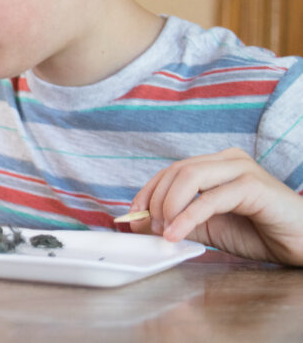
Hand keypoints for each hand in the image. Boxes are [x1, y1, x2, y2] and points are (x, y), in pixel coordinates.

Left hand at [128, 147, 302, 264]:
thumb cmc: (260, 233)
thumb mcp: (208, 228)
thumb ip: (177, 222)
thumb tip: (138, 223)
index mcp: (216, 165)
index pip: (170, 171)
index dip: (147, 191)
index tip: (132, 215)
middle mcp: (227, 160)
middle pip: (175, 171)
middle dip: (154, 200)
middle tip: (148, 227)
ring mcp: (241, 168)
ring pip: (189, 176)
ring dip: (168, 205)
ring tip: (163, 231)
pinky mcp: (253, 186)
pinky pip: (210, 198)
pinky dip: (187, 217)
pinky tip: (175, 234)